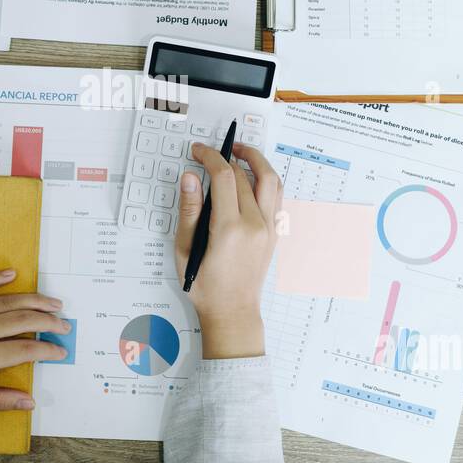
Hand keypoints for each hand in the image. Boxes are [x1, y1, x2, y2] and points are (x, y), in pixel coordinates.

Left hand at [0, 268, 70, 414]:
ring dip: (32, 300)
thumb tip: (30, 401)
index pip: (24, 349)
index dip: (48, 349)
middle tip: (65, 324)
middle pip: (21, 319)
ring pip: (4, 301)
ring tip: (52, 302)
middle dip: (48, 321)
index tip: (61, 350)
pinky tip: (12, 274)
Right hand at [175, 143, 280, 359]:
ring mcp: (269, 229)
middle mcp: (255, 225)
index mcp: (230, 229)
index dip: (210, 157)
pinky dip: (266, 179)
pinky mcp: (275, 233)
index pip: (224, 177)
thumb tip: (191, 177)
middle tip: (208, 153)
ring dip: (256, 160)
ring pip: (271, 180)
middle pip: (245, 176)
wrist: (232, 312)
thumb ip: (189, 210)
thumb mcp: (185, 249)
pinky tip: (251, 177)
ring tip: (239, 152)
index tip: (197, 151)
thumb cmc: (205, 286)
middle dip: (226, 157)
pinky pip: (276, 197)